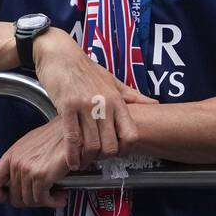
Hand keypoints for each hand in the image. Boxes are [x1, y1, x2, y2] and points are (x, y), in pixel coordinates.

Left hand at [0, 116, 72, 208]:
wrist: (71, 132)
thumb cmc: (54, 137)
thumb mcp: (29, 147)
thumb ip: (21, 163)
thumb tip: (18, 180)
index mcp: (10, 157)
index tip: (8, 199)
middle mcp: (15, 163)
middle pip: (14, 198)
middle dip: (29, 202)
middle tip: (41, 198)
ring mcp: (27, 170)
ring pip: (29, 201)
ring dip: (43, 202)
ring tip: (53, 196)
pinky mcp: (41, 176)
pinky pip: (42, 199)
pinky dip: (52, 202)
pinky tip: (59, 197)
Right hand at [32, 28, 155, 169]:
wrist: (59, 53)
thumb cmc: (85, 68)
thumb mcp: (112, 81)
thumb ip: (132, 96)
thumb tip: (155, 103)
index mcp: (118, 100)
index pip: (130, 133)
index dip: (125, 149)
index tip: (116, 152)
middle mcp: (104, 104)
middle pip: (111, 143)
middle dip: (104, 157)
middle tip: (97, 160)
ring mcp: (85, 106)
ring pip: (91, 143)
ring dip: (88, 158)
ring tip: (84, 162)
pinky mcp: (67, 106)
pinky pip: (72, 136)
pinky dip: (72, 154)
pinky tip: (72, 162)